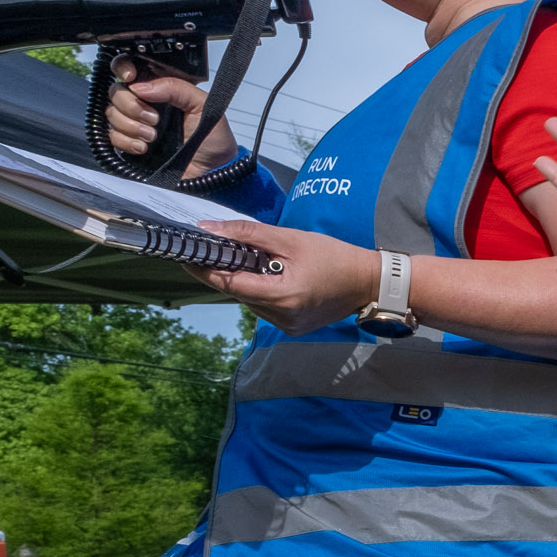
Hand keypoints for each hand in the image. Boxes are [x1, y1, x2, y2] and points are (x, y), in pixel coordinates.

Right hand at [102, 57, 237, 175]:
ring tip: (153, 136)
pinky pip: (111, 136)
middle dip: (131, 104)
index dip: (123, 68)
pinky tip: (144, 148)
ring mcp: (135, 123)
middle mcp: (144, 103)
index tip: (130, 77)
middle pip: (116, 91)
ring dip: (131, 125)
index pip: (130, 68)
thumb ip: (175, 87)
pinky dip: (126, 141)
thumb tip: (139, 87)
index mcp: (160, 88)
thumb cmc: (213, 137)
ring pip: (112, 113)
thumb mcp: (203, 105)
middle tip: (154, 119)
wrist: (213, 170)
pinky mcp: (129, 143)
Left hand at [192, 220, 376, 333]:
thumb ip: (248, 234)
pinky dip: (261, 292)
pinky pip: (264, 308)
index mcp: (282, 295)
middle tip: (220, 250)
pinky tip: (272, 278)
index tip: (187, 255)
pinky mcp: (293, 328)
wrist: (369, 282)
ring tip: (255, 263)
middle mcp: (282, 317)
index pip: (230, 283)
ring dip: (245, 282)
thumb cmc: (335, 256)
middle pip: (238, 293)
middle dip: (227, 272)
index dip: (205, 269)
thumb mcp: (291, 238)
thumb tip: (209, 229)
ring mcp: (288, 325)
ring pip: (250, 301)